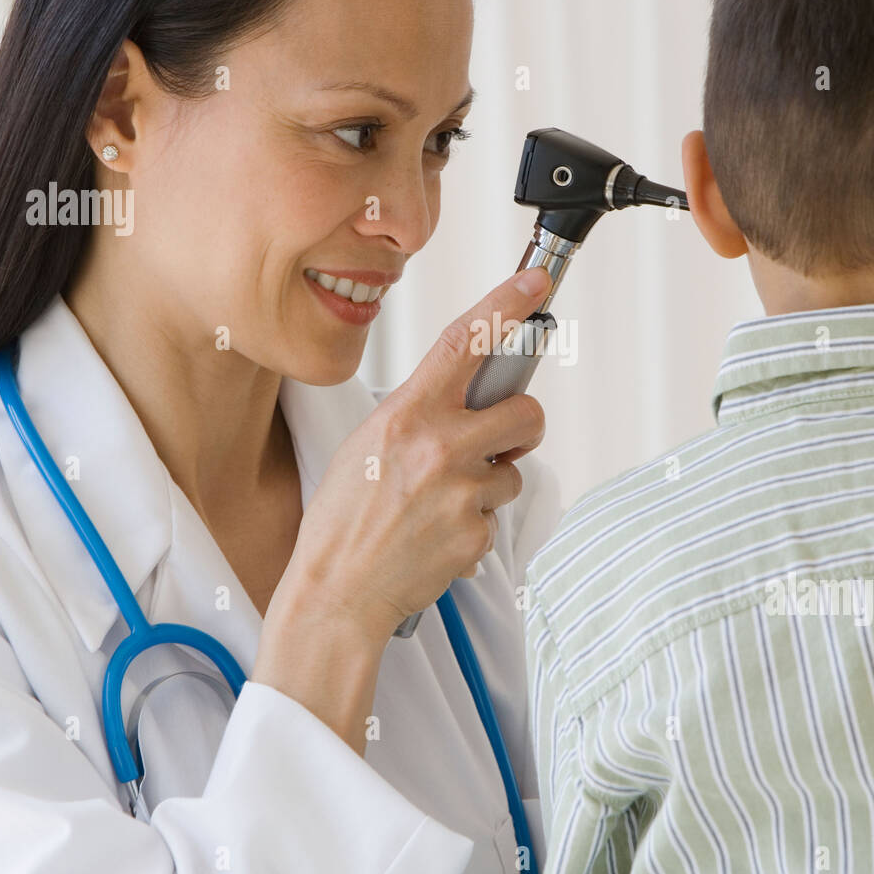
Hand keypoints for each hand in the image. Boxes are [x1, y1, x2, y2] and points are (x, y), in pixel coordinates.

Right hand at [270, 266, 550, 642]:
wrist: (337, 591)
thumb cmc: (344, 516)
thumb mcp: (366, 441)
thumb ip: (419, 412)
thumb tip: (467, 395)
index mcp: (407, 414)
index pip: (465, 342)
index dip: (506, 304)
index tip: (536, 282)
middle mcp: (440, 446)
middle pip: (526, 412)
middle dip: (524, 423)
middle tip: (502, 438)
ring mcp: (461, 492)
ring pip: (514, 469)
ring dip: (489, 481)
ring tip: (439, 501)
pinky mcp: (475, 534)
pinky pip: (495, 516)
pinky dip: (473, 522)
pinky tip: (435, 533)